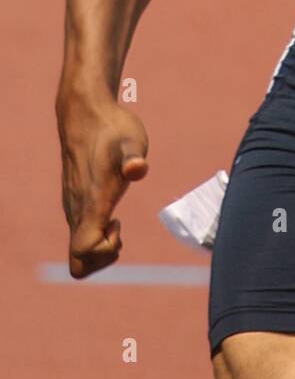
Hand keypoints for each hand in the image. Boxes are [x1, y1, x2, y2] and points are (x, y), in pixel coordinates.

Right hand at [57, 100, 148, 277]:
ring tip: (116, 223)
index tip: (119, 224)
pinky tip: (111, 214)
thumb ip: (134, 156)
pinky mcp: (75, 204)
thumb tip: (137, 168)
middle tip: (118, 228)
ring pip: (78, 253)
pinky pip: (80, 238)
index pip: (83, 252)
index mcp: (90, 203)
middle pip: (78, 264)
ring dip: (101, 247)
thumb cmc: (113, 129)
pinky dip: (97, 236)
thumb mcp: (132, 139)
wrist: (86, 114)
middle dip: (104, 257)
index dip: (104, 251)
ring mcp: (73, 209)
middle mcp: (77, 211)